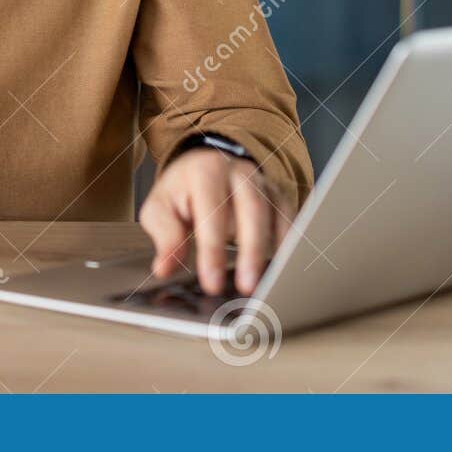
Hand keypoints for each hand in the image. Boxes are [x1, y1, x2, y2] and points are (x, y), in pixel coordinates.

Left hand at [139, 147, 293, 296]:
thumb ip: (165, 236)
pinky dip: (290, 244)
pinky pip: (289, 218)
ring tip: (271, 284)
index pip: (212, 212)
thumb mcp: (161, 208)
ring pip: (276, 214)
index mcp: (206, 172)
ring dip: (276, 250)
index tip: (212, 283)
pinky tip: (286, 269)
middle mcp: (239, 173)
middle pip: (252, 209)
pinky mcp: (278, 196)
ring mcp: (262, 183)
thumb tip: (165, 268)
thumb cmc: (182, 192)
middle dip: (252, 250)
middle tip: (247, 287)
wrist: (204, 164)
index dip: (213, 249)